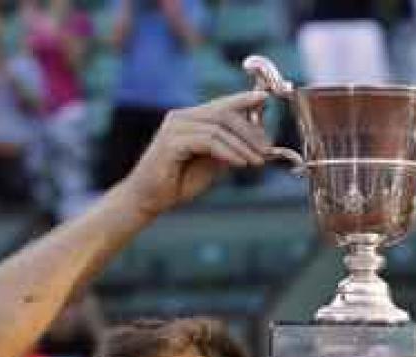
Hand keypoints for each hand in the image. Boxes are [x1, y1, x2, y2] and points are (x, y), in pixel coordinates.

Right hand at [118, 90, 269, 218]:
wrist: (149, 199)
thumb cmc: (179, 181)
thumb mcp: (212, 163)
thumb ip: (229, 149)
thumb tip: (256, 142)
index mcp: (190, 119)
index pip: (221, 104)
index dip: (244, 99)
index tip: (265, 98)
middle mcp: (181, 117)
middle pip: (224, 113)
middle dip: (250, 130)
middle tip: (266, 149)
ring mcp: (175, 128)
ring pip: (218, 127)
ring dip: (243, 145)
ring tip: (257, 161)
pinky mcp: (171, 142)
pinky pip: (209, 141)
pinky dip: (229, 152)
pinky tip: (241, 163)